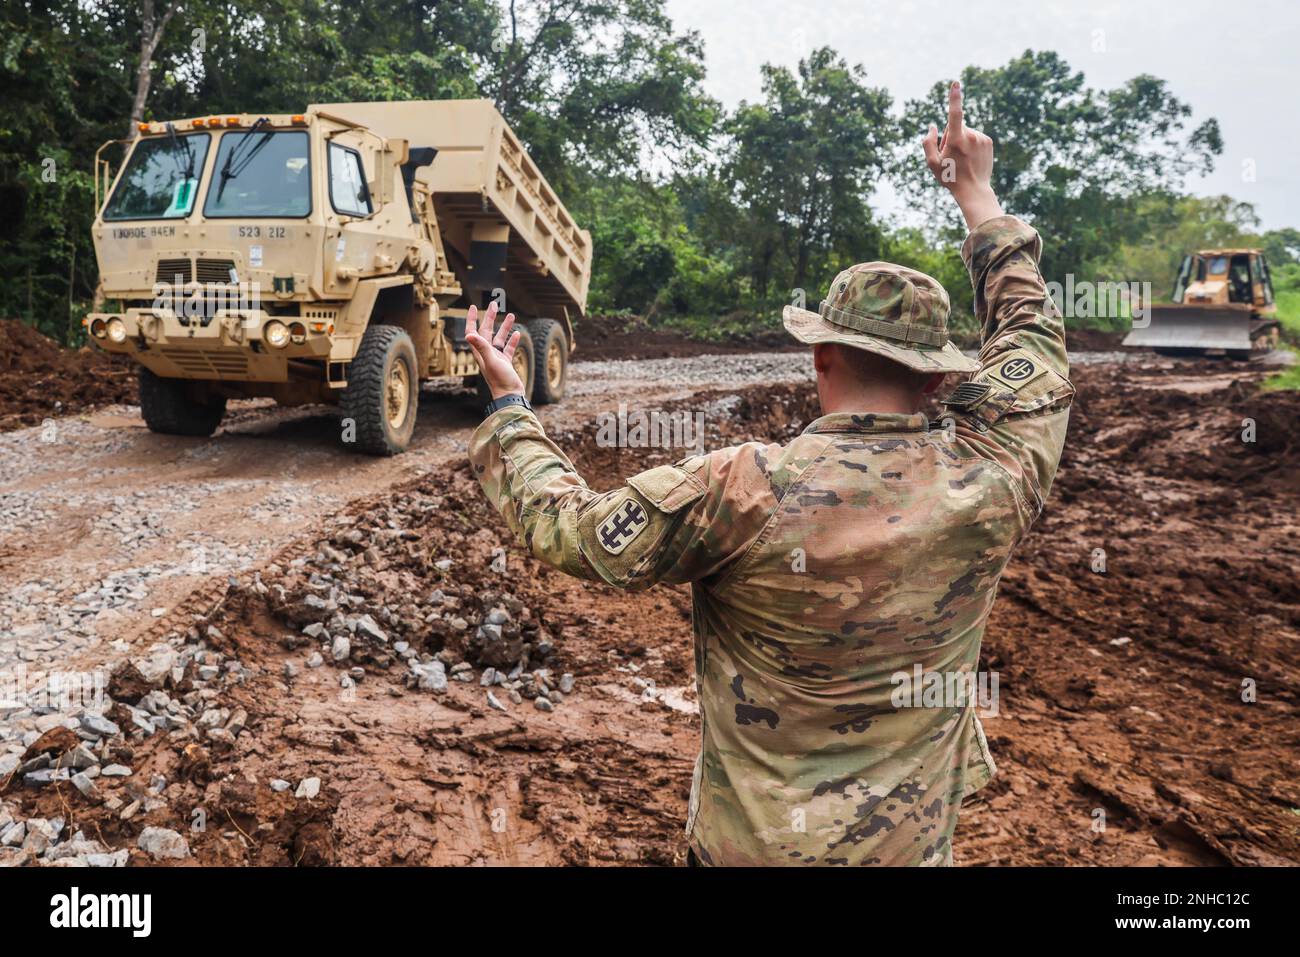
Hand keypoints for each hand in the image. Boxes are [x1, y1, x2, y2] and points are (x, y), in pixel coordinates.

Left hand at [464, 302, 525, 399]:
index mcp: (480, 352)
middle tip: (494, 304)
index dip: (471, 319)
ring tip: (511, 315)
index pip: (472, 332)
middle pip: (487, 331)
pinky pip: (508, 348)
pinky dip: (512, 340)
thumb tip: (469, 334)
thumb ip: (481, 346)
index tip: (473, 307)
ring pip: (499, 338)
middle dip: (490, 317)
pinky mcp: (506, 363)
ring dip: (504, 327)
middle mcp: (486, 353)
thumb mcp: (491, 360)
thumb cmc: (499, 380)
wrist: (510, 395)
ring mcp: (496, 358)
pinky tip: (517, 334)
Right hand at [922, 80, 1002, 229]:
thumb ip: (928, 142)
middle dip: (950, 136)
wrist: (974, 190)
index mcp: (956, 140)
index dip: (954, 98)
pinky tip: (970, 158)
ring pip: (966, 132)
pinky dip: (971, 144)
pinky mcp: (988, 141)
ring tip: (961, 159)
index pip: (954, 114)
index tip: (956, 83)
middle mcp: (971, 136)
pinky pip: (975, 137)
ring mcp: (981, 138)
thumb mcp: (932, 163)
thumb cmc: (950, 178)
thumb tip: (932, 126)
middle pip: (956, 127)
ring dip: (961, 141)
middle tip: (950, 156)